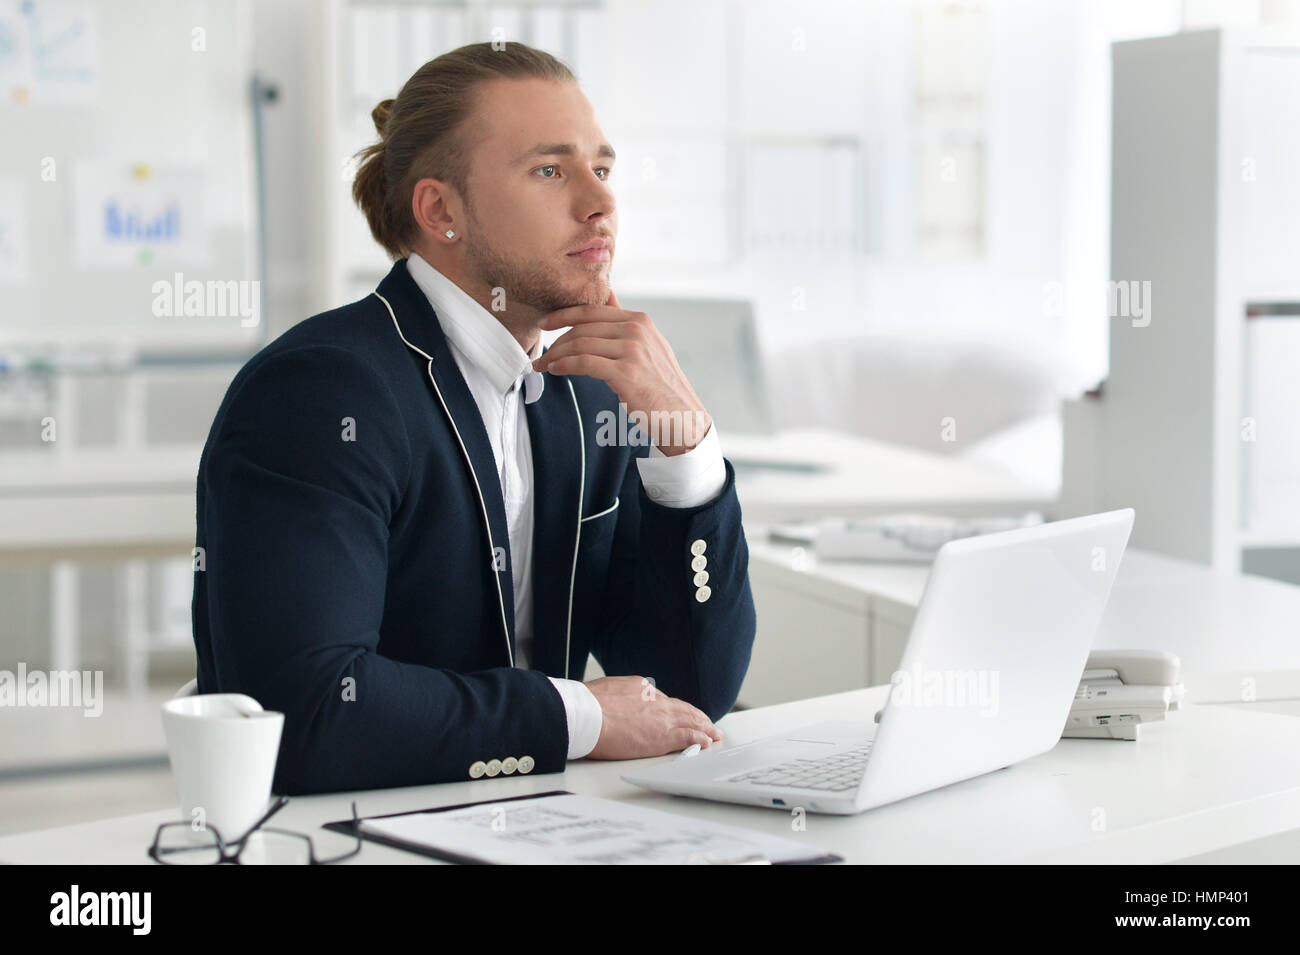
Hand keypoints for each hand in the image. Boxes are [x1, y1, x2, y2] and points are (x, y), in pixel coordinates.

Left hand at [533, 290, 711, 454]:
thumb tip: (607, 295)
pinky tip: (554, 371)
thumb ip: (624, 323)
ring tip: (543, 366)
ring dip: (556, 356)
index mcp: (640, 320)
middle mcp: (637, 330)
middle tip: (541, 355)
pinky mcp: (626, 373)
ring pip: (580, 345)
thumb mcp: (648, 346)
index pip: (593, 310)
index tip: (545, 324)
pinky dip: (564, 366)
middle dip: (557, 341)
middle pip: (583, 327)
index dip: (563, 315)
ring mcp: (632, 350)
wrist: (683, 418)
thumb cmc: (661, 386)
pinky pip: (583, 363)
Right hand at [583, 675, 722, 759]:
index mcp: (639, 687)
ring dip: (704, 727)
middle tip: (705, 721)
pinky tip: (706, 742)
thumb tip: (612, 701)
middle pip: (682, 708)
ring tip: (712, 733)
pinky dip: (699, 739)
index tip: (677, 713)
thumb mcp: (603, 690)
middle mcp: (654, 700)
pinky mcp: (663, 736)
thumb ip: (615, 695)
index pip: (662, 699)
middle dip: (695, 715)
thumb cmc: (585, 705)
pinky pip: (688, 736)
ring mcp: (661, 718)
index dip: (673, 708)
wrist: (586, 715)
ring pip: (690, 720)